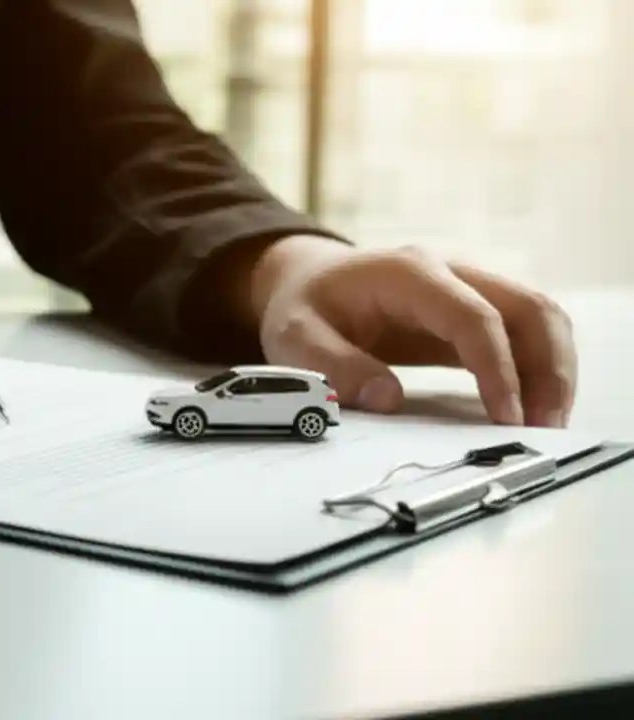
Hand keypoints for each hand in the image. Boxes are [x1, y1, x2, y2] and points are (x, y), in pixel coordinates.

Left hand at [246, 236, 575, 426]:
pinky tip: (531, 411)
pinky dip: (539, 370)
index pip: (473, 316)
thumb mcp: (295, 337)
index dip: (497, 367)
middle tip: (545, 428)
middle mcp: (451, 273)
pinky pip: (523, 335)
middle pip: (528, 308)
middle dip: (548, 369)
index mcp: (409, 273)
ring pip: (538, 318)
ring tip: (547, 425)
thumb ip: (332, 366)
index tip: (505, 418)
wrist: (308, 282)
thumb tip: (384, 398)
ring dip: (554, 371)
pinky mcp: (474, 314)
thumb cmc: (304, 307)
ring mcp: (468, 290)